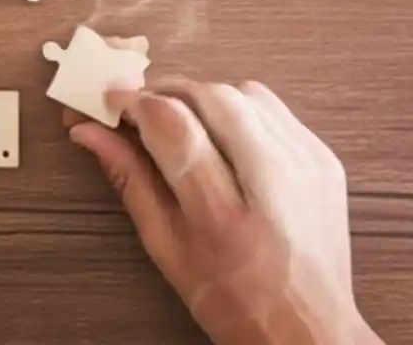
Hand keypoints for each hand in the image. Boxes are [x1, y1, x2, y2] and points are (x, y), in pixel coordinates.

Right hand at [70, 78, 382, 344]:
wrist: (310, 326)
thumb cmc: (232, 297)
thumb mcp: (166, 246)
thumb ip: (130, 180)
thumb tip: (89, 132)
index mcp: (224, 214)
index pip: (174, 125)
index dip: (135, 101)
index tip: (110, 100)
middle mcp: (274, 179)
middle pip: (211, 95)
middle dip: (167, 91)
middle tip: (139, 108)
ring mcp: (307, 163)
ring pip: (244, 91)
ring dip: (203, 96)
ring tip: (181, 122)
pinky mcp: (324, 156)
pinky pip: (273, 107)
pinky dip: (238, 109)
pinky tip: (222, 136)